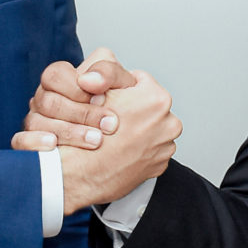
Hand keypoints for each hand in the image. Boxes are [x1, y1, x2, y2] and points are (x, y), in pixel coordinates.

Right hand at [18, 48, 137, 148]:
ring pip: (36, 122)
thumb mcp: (122, 85)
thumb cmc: (120, 107)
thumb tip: (88, 80)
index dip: (75, 87)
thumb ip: (108, 72)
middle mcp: (44, 99)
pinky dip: (34, 143)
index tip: (102, 99)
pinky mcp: (30, 145)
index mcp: (61, 80)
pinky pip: (20, 141)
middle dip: (80, 114)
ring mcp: (36, 122)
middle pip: (48, 101)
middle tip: (109, 126)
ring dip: (68, 132)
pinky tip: (54, 146)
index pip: (54, 75)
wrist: (124, 142)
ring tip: (96, 141)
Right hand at [50, 71, 180, 213]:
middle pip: (148, 106)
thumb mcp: (94, 90)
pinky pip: (150, 150)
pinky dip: (138, 149)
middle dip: (132, 109)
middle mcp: (169, 123)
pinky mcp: (159, 165)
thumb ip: (106, 72)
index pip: (139, 81)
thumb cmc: (86, 134)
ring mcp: (166, 146)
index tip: (108, 100)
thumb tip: (106, 71)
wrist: (78, 175)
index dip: (119, 89)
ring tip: (114, 136)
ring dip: (136, 130)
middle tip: (110, 118)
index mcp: (157, 99)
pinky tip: (120, 151)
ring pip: (150, 128)